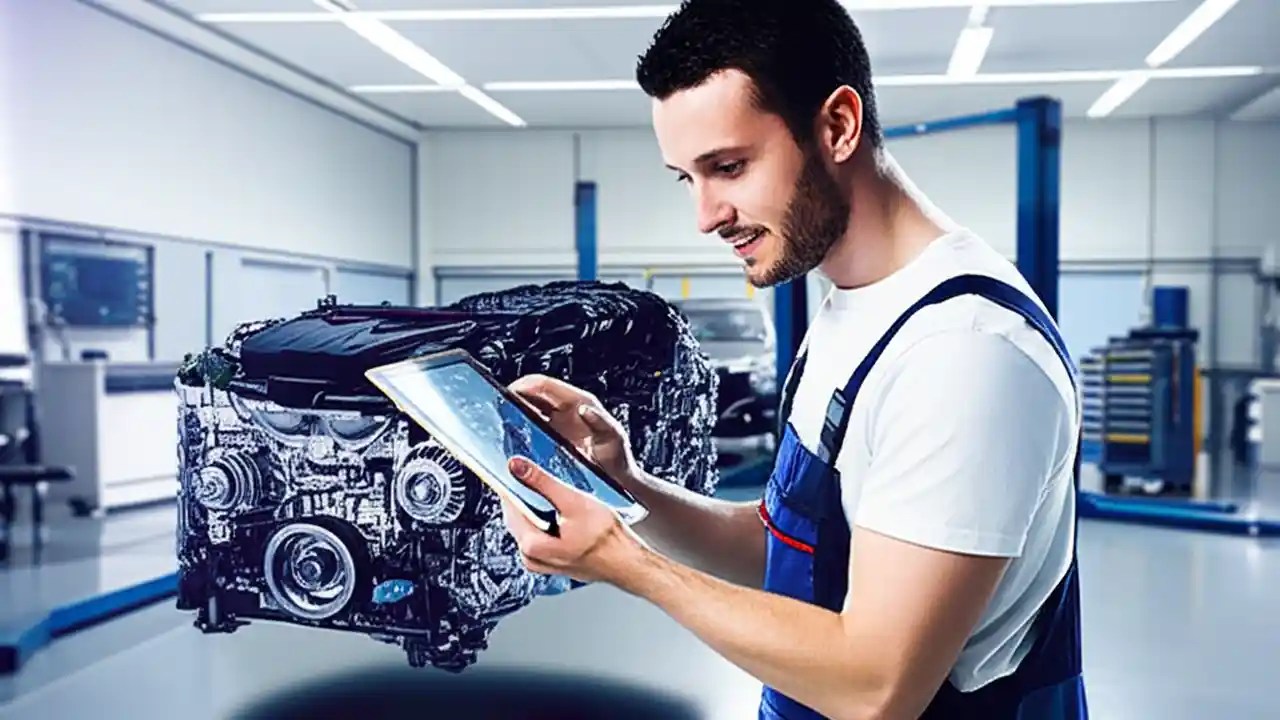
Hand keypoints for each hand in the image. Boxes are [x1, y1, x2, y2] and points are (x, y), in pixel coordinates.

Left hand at [500, 456, 648, 587]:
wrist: (627, 563)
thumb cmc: (606, 539)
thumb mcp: (573, 502)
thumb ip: (542, 482)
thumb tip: (516, 467)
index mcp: (530, 545)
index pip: (509, 506)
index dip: (513, 483)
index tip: (517, 468)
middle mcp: (531, 558)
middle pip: (517, 517)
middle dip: (524, 496)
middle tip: (537, 476)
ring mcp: (541, 563)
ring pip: (529, 526)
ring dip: (536, 508)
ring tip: (554, 494)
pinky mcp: (552, 562)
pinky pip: (539, 535)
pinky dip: (545, 521)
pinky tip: (562, 512)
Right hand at [507, 374, 641, 487]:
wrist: (617, 483)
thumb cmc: (618, 460)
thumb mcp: (614, 440)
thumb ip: (601, 423)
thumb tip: (583, 408)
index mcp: (578, 402)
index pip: (544, 385)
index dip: (523, 385)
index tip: (506, 393)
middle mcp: (565, 409)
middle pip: (530, 396)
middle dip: (512, 399)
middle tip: (496, 411)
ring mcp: (556, 424)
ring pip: (527, 412)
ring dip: (512, 415)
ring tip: (497, 425)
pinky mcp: (551, 439)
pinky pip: (529, 429)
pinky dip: (518, 431)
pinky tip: (508, 441)